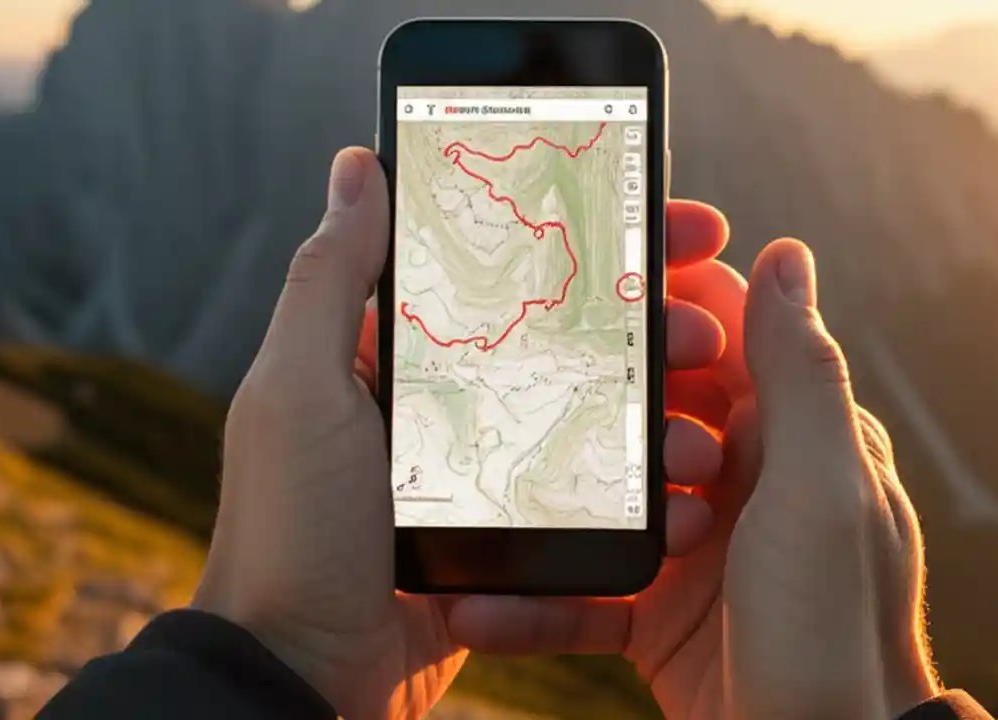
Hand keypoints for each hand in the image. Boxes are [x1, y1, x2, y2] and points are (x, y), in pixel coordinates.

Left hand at [190, 148, 736, 717]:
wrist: (302, 677)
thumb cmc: (290, 529)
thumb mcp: (298, 390)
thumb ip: (331, 279)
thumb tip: (359, 165)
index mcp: (401, 355)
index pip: (514, 271)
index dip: (596, 242)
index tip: (675, 229)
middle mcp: (447, 403)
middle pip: (569, 343)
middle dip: (648, 333)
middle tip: (707, 336)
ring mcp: (481, 471)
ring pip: (590, 423)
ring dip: (658, 424)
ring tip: (703, 442)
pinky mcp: (504, 538)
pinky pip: (583, 504)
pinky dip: (635, 501)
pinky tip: (680, 505)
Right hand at [449, 240, 939, 718]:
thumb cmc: (835, 624)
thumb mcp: (820, 489)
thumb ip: (800, 376)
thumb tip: (786, 256)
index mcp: (792, 440)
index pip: (726, 342)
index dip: (667, 301)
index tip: (594, 272)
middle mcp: (742, 486)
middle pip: (650, 415)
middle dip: (586, 398)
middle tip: (509, 376)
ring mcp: (694, 552)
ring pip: (604, 501)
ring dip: (546, 501)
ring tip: (477, 493)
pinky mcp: (657, 615)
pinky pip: (584, 593)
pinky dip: (535, 601)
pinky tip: (478, 607)